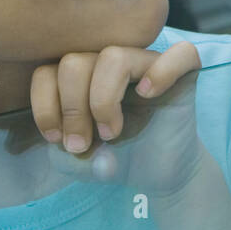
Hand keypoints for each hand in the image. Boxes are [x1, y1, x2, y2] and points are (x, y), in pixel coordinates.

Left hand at [29, 41, 205, 197]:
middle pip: (75, 62)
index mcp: (80, 74)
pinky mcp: (184, 73)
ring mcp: (147, 63)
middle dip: (72, 109)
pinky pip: (181, 54)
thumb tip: (81, 147)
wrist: (154, 176)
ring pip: (114, 56)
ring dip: (103, 100)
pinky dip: (163, 72)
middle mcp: (110, 62)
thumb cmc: (112, 159)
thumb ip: (64, 153)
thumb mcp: (76, 162)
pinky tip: (150, 96)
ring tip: (111, 133)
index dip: (46, 106)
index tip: (56, 140)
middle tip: (83, 144)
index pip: (47, 70)